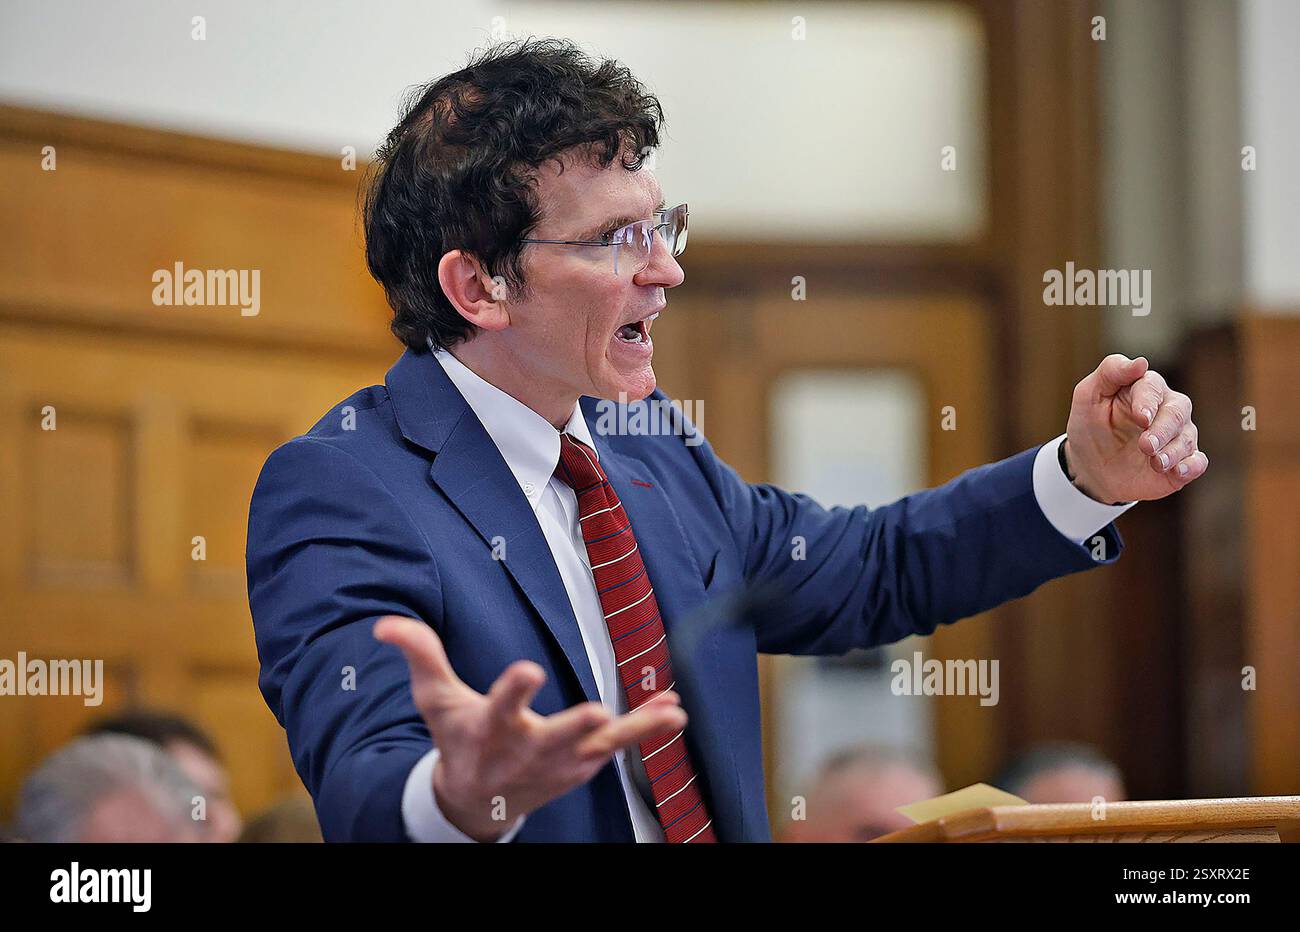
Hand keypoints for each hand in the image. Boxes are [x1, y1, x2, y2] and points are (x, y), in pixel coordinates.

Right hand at [373, 615, 685, 841]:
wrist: (475, 802)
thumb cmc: (458, 739)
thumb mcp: (435, 699)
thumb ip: (421, 656)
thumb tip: (385, 624)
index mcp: (490, 729)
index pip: (500, 707)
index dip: (513, 690)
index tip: (528, 670)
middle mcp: (526, 750)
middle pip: (553, 739)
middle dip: (574, 728)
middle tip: (598, 713)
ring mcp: (559, 763)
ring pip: (601, 747)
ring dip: (636, 730)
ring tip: (671, 712)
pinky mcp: (581, 767)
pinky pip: (619, 748)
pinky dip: (647, 731)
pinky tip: (673, 712)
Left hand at [1063, 354, 1207, 503]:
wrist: (1090, 467)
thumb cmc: (1090, 425)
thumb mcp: (1088, 396)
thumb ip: (1111, 372)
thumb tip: (1141, 362)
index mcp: (1145, 389)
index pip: (1152, 387)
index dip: (1148, 401)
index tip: (1140, 417)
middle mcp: (1167, 409)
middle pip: (1176, 411)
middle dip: (1162, 429)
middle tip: (1146, 445)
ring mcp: (1177, 436)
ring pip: (1187, 438)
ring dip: (1173, 452)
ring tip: (1155, 463)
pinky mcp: (1182, 461)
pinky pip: (1197, 462)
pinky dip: (1191, 466)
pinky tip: (1177, 472)